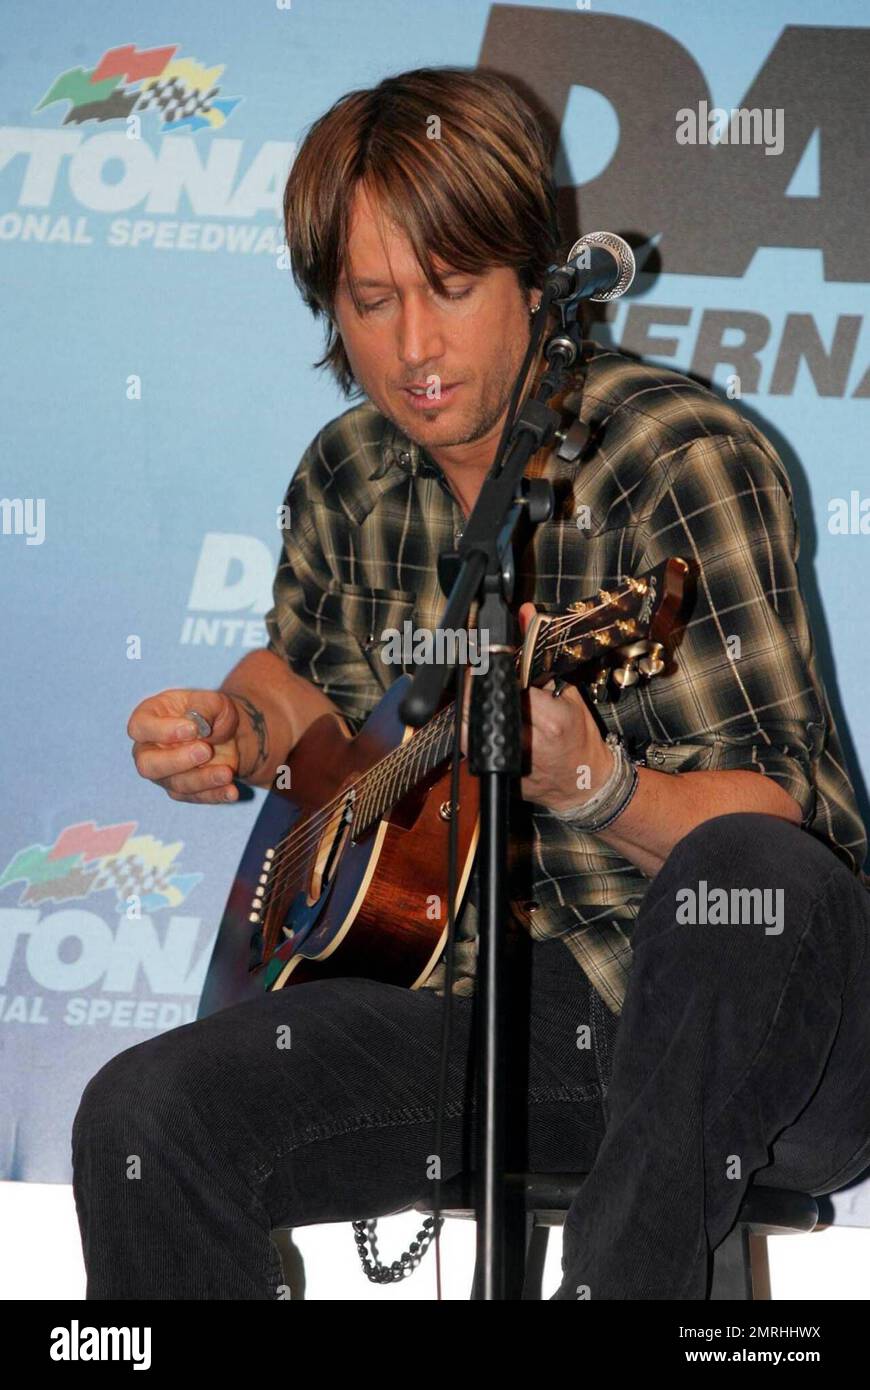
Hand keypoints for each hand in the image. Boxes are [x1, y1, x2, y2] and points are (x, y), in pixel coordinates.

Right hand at [128, 688, 240, 803]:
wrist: (230, 733)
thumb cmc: (211, 712)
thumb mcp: (212, 700)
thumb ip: (203, 708)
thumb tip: (198, 725)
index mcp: (148, 718)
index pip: (140, 727)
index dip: (162, 731)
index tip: (192, 729)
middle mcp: (149, 750)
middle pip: (148, 765)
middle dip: (176, 761)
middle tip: (205, 751)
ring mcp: (164, 774)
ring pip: (175, 784)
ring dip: (202, 779)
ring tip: (227, 772)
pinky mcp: (183, 790)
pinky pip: (195, 797)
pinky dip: (215, 795)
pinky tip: (231, 791)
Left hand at [458, 604, 611, 813]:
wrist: (585, 786)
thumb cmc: (582, 740)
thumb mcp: (571, 695)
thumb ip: (543, 657)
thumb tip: (527, 614)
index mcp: (550, 720)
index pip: (508, 683)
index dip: (491, 667)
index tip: (484, 654)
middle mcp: (528, 741)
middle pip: (483, 705)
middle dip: (474, 685)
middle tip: (474, 670)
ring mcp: (511, 762)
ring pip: (470, 727)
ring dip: (470, 707)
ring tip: (477, 694)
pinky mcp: (500, 774)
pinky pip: (474, 746)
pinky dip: (473, 729)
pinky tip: (482, 718)